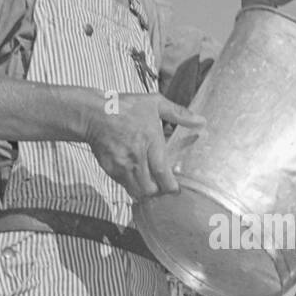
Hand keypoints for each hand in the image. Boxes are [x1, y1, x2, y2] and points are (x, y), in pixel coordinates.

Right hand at [84, 93, 204, 201]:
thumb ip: (179, 114)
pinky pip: (125, 186)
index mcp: (150, 141)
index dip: (171, 186)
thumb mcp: (154, 103)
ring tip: (152, 187)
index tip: (176, 189)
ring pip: (137, 191)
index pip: (162, 173)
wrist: (94, 113)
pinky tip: (138, 178)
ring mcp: (121, 165)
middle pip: (150, 189)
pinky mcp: (110, 170)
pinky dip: (133, 186)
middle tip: (164, 188)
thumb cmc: (125, 107)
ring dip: (146, 192)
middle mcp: (136, 157)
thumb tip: (202, 121)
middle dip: (159, 192)